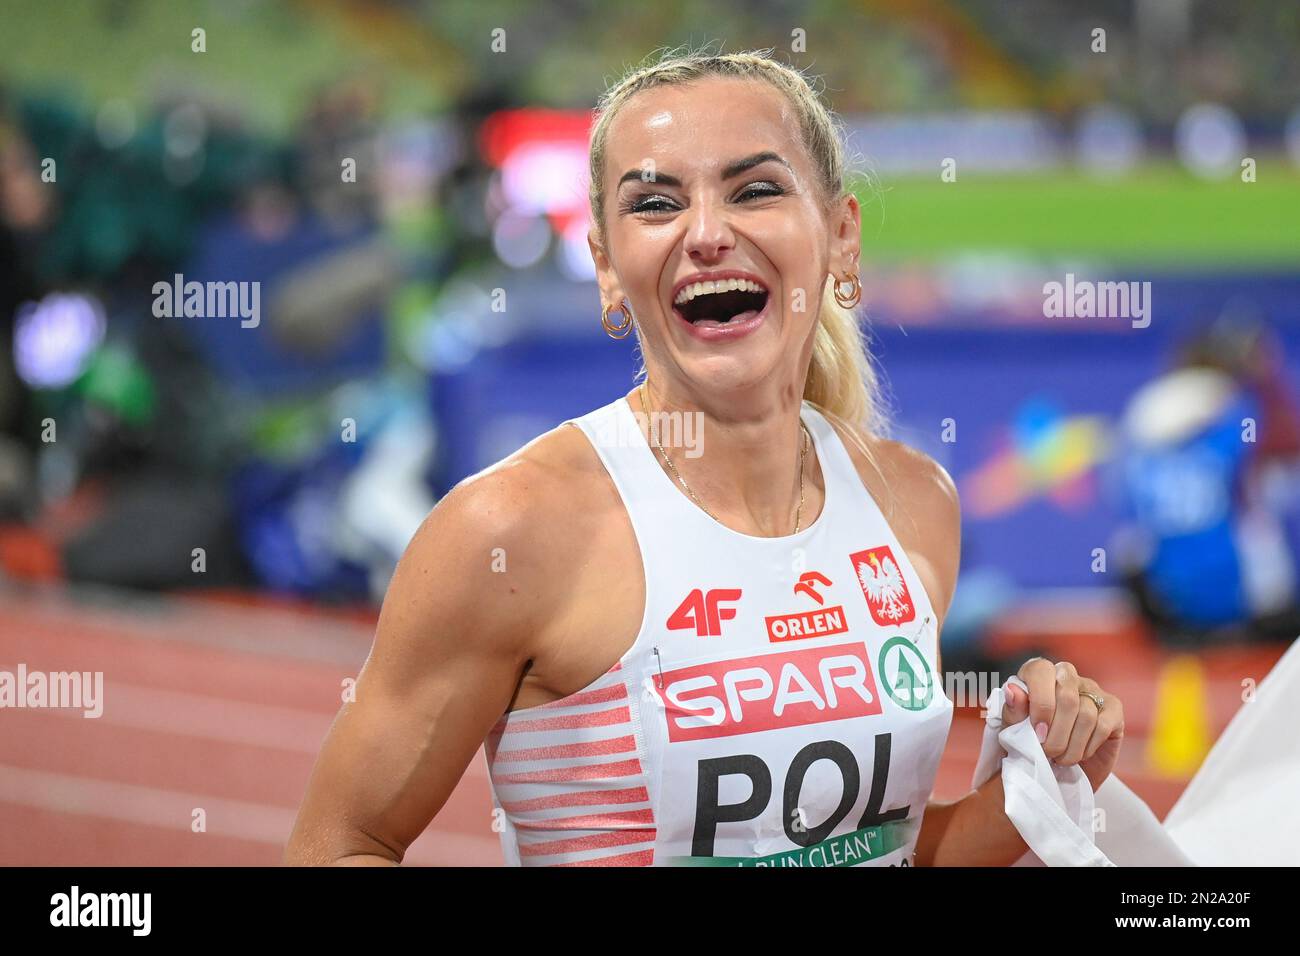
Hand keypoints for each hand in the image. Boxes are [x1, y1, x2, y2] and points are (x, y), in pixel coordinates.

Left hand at [1002, 658, 1124, 791]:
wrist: (1058, 770)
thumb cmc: (1032, 744)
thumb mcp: (1014, 730)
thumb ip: (1013, 710)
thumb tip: (1013, 690)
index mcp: (1039, 673)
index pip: (1041, 671)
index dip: (1040, 703)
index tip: (1037, 732)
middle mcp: (1067, 675)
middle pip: (1067, 697)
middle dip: (1056, 732)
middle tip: (1048, 752)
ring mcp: (1092, 689)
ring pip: (1086, 714)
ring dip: (1071, 745)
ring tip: (1060, 758)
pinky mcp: (1113, 708)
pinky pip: (1102, 725)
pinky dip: (1088, 746)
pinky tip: (1079, 754)